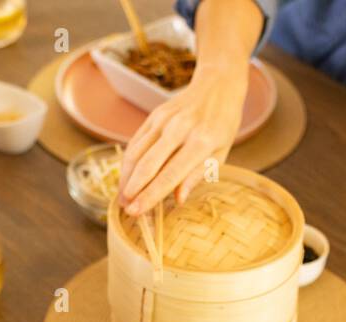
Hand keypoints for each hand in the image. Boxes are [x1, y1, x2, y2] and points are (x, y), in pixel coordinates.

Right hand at [118, 67, 247, 215]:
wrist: (218, 85)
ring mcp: (164, 120)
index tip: (137, 212)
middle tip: (126, 209)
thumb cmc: (222, 126)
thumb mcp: (219, 155)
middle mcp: (179, 129)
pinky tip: (126, 177)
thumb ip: (197, 176)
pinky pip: (136, 141)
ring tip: (123, 198)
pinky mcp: (155, 115)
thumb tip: (177, 199)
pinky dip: (128, 162)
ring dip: (126, 178)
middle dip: (133, 190)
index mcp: (201, 143)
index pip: (170, 175)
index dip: (150, 195)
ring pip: (136, 153)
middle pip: (148, 165)